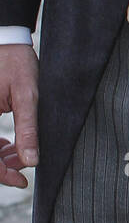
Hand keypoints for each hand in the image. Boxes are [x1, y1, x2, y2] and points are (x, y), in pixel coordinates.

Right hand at [0, 43, 38, 188]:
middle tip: (25, 167)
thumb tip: (32, 160)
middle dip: (3, 166)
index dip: (3, 175)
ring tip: (22, 156)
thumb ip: (28, 128)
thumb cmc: (16, 62)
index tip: (22, 181)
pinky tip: (10, 147)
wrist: (8, 41)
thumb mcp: (27, 94)